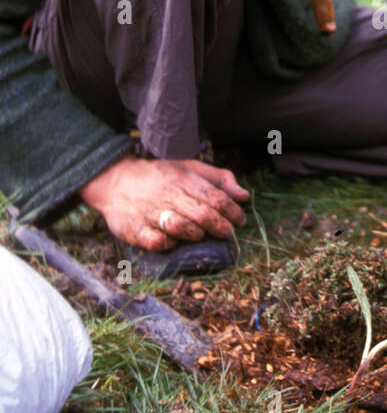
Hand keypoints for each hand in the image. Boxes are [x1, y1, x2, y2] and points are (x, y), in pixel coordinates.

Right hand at [79, 155, 249, 249]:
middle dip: (221, 227)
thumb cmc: (161, 177)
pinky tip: (174, 241)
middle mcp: (169, 195)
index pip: (217, 198)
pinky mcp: (136, 230)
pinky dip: (169, 244)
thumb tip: (245, 195)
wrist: (116, 181)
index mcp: (184, 179)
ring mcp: (151, 213)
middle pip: (203, 215)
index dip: (233, 212)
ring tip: (201, 235)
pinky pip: (157, 242)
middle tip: (227, 233)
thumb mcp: (190, 169)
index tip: (239, 220)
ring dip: (197, 235)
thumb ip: (219, 179)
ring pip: (181, 227)